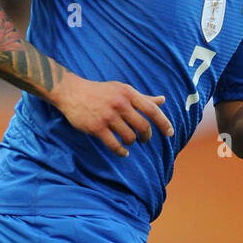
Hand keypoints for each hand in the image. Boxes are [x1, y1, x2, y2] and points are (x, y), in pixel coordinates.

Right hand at [55, 73, 173, 156]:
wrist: (72, 92)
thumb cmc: (100, 92)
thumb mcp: (122, 90)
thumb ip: (143, 97)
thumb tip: (163, 100)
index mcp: (129, 93)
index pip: (152, 110)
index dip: (164, 123)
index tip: (170, 133)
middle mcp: (120, 104)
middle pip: (143, 126)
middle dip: (146, 137)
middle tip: (144, 139)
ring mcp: (108, 116)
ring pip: (130, 137)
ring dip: (132, 143)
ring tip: (128, 141)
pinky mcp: (97, 127)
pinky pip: (114, 145)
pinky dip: (121, 151)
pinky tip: (123, 152)